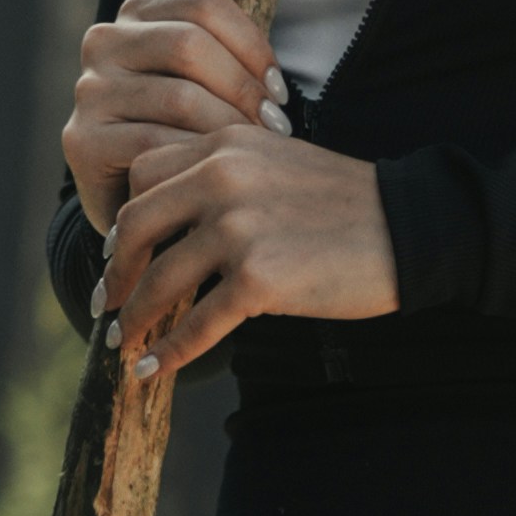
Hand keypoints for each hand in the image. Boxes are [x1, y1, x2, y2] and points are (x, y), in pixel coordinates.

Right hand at [61, 0, 286, 234]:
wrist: (155, 194)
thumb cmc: (199, 122)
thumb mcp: (224, 55)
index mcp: (136, 13)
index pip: (204, 4)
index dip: (253, 46)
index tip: (280, 89)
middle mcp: (101, 42)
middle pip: (189, 45)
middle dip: (243, 89)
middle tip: (276, 126)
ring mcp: (87, 91)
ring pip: (177, 97)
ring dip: (227, 129)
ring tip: (254, 154)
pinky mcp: (81, 142)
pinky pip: (155, 144)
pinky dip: (195, 162)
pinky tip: (215, 177)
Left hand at [101, 125, 397, 378]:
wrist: (408, 227)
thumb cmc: (348, 203)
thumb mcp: (279, 163)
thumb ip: (226, 179)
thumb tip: (174, 228)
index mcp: (224, 144)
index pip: (144, 174)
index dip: (122, 218)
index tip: (117, 253)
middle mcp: (223, 178)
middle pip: (135, 226)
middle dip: (115, 272)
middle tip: (108, 304)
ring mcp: (239, 228)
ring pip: (160, 279)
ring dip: (136, 318)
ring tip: (125, 342)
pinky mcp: (259, 278)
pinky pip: (198, 322)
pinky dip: (172, 352)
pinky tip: (155, 370)